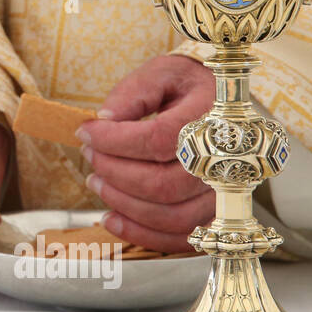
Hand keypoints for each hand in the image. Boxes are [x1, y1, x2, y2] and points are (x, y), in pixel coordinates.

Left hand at [78, 55, 214, 252]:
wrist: (221, 102)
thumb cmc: (187, 87)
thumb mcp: (162, 73)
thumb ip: (133, 93)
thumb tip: (103, 120)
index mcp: (213, 118)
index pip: (159, 140)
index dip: (114, 141)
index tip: (86, 132)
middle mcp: (225, 161)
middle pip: (163, 185)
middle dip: (115, 174)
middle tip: (90, 156)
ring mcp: (223, 193)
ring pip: (171, 216)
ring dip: (123, 204)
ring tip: (96, 181)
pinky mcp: (214, 214)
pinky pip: (181, 238)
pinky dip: (142, 235)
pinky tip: (112, 219)